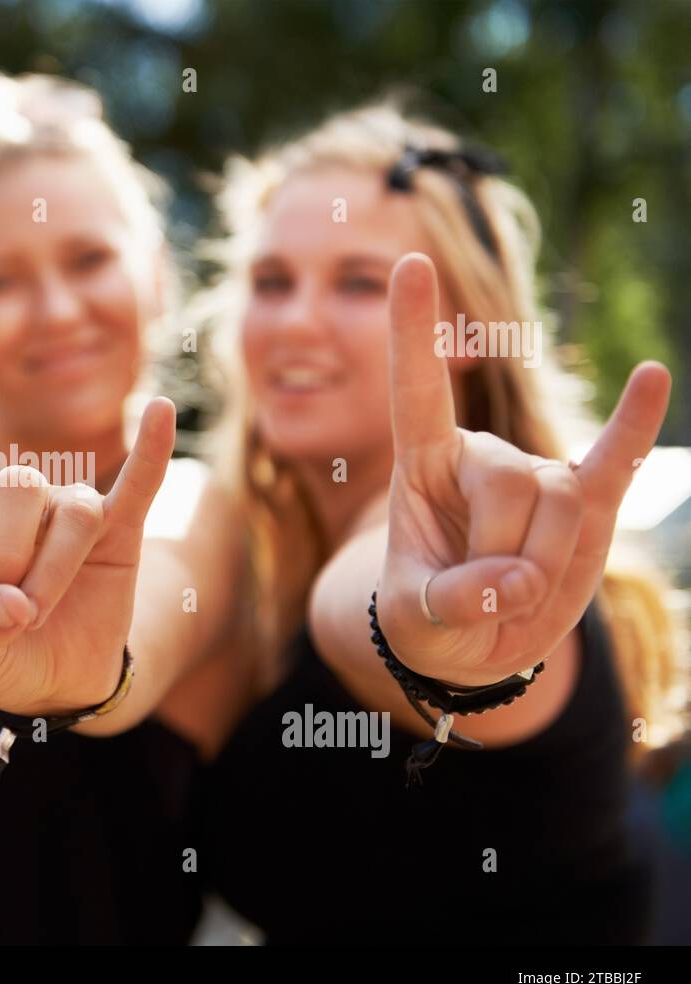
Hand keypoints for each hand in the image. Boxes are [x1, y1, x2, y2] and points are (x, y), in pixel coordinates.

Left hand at [0, 324, 175, 714]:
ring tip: (48, 606)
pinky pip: (141, 485)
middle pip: (20, 485)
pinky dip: (152, 450)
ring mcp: (73, 511)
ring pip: (74, 513)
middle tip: (14, 608)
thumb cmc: (1, 655)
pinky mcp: (122, 530)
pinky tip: (162, 410)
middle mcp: (21, 499)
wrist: (57, 680)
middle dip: (15, 557)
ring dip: (59, 571)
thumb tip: (11, 606)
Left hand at [376, 254, 669, 684]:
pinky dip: (634, 424)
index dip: (413, 330)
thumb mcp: (414, 622)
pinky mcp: (588, 502)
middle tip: (484, 592)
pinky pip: (615, 461)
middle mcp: (482, 455)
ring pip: (559, 506)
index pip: (416, 389)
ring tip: (516, 589)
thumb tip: (513, 581)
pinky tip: (651, 376)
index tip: (410, 263)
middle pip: (509, 483)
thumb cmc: (428, 619)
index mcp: (423, 465)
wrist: (474, 644)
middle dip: (502, 552)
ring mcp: (538, 475)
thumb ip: (451, 600)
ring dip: (544, 567)